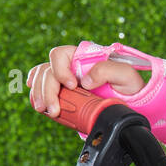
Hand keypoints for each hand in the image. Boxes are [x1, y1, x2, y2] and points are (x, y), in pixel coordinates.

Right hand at [27, 43, 143, 118]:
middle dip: (47, 90)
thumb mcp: (126, 76)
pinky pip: (41, 89)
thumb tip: (85, 81)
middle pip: (47, 71)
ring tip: (44, 110)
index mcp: (82, 57)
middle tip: (54, 109)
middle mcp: (70, 67)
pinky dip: (35, 94)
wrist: (129, 104)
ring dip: (38, 94)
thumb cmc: (129, 86)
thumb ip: (108, 71)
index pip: (60, 55)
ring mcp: (64, 80)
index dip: (60, 69)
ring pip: (41, 79)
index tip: (72, 86)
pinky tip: (38, 103)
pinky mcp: (62, 94)